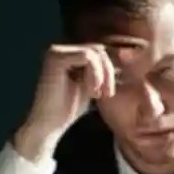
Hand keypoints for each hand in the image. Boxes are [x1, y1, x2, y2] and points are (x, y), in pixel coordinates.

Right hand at [12, 43, 117, 160]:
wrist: (49, 124)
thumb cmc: (69, 109)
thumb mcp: (91, 86)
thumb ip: (101, 72)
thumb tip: (123, 58)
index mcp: (67, 54)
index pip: (98, 51)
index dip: (109, 70)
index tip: (109, 93)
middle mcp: (60, 49)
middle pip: (98, 49)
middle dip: (108, 72)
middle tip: (107, 94)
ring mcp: (56, 51)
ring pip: (95, 52)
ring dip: (103, 75)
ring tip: (97, 94)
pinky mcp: (56, 57)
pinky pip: (87, 56)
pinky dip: (95, 74)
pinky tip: (91, 91)